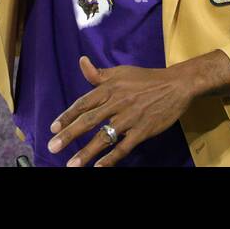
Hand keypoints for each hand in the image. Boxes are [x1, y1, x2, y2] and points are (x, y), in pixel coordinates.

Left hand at [49, 57, 194, 166]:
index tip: (53, 129)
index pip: (83, 103)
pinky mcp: (143, 130)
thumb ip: (99, 74)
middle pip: (89, 120)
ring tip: (71, 165)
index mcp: (110, 88)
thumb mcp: (121, 72)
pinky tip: (99, 167)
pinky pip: (124, 146)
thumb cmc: (145, 79)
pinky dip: (111, 158)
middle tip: (53, 147)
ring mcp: (130, 118)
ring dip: (86, 152)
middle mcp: (117, 102)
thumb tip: (81, 62)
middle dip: (69, 135)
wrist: (176, 85)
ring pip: (104, 136)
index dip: (67, 116)